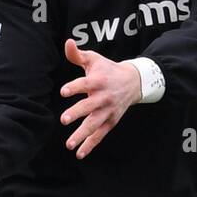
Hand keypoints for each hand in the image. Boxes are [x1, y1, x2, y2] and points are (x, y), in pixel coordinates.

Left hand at [59, 39, 141, 158]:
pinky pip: (100, 135)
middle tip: (64, 119)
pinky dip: (90, 145)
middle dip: (77, 112)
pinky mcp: (110, 122)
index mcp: (98, 81)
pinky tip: (79, 153)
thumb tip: (67, 42)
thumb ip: (77, 54)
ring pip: (94, 124)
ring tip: (69, 144)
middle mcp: (104, 97)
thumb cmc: (107, 70)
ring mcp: (107, 111)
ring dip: (82, 135)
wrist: (133, 82)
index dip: (74, 87)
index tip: (64, 92)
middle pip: (89, 106)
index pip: (85, 84)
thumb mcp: (94, 59)